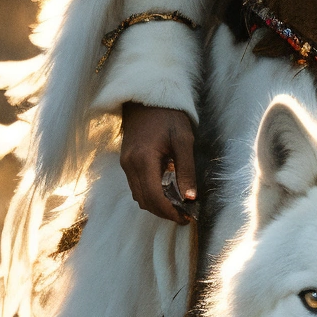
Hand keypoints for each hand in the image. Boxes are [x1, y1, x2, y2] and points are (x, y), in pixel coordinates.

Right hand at [120, 103, 197, 223]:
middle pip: (144, 201)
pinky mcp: (126, 161)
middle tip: (185, 215)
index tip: (186, 218)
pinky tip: (167, 192)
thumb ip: (186, 169)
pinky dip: (150, 194)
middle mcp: (129, 165)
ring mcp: (125, 163)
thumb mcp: (183, 140)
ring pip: (139, 196)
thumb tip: (190, 198)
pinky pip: (136, 186)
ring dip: (157, 205)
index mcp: (143, 159)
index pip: (154, 197)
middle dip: (164, 212)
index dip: (170, 212)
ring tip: (178, 205)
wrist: (147, 98)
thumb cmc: (168, 116)